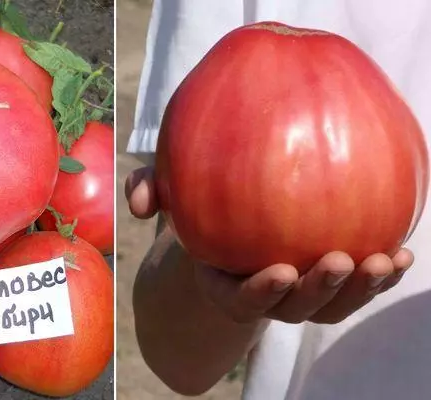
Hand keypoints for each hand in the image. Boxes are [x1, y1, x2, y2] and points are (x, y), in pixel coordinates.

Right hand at [125, 166, 413, 323]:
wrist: (223, 233)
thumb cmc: (194, 212)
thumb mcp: (167, 198)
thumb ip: (147, 191)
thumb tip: (136, 202)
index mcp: (225, 282)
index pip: (242, 299)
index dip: (260, 293)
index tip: (279, 271)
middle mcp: (264, 293)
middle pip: (294, 309)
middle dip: (319, 292)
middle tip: (337, 260)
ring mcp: (297, 292)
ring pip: (330, 305)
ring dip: (359, 290)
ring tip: (386, 260)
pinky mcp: (323, 280)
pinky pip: (354, 286)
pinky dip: (379, 277)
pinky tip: (403, 252)